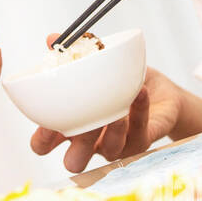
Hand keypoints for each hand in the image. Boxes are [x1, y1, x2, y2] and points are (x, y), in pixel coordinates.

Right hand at [30, 33, 181, 173]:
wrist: (160, 94)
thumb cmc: (117, 82)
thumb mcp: (95, 65)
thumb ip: (72, 52)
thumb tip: (51, 38)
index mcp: (71, 126)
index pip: (45, 145)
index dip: (41, 140)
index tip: (46, 121)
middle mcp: (92, 142)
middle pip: (74, 162)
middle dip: (76, 148)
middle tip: (80, 127)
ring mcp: (117, 145)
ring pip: (111, 150)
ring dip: (112, 130)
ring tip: (117, 108)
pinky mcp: (142, 140)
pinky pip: (140, 131)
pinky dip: (139, 110)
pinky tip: (139, 92)